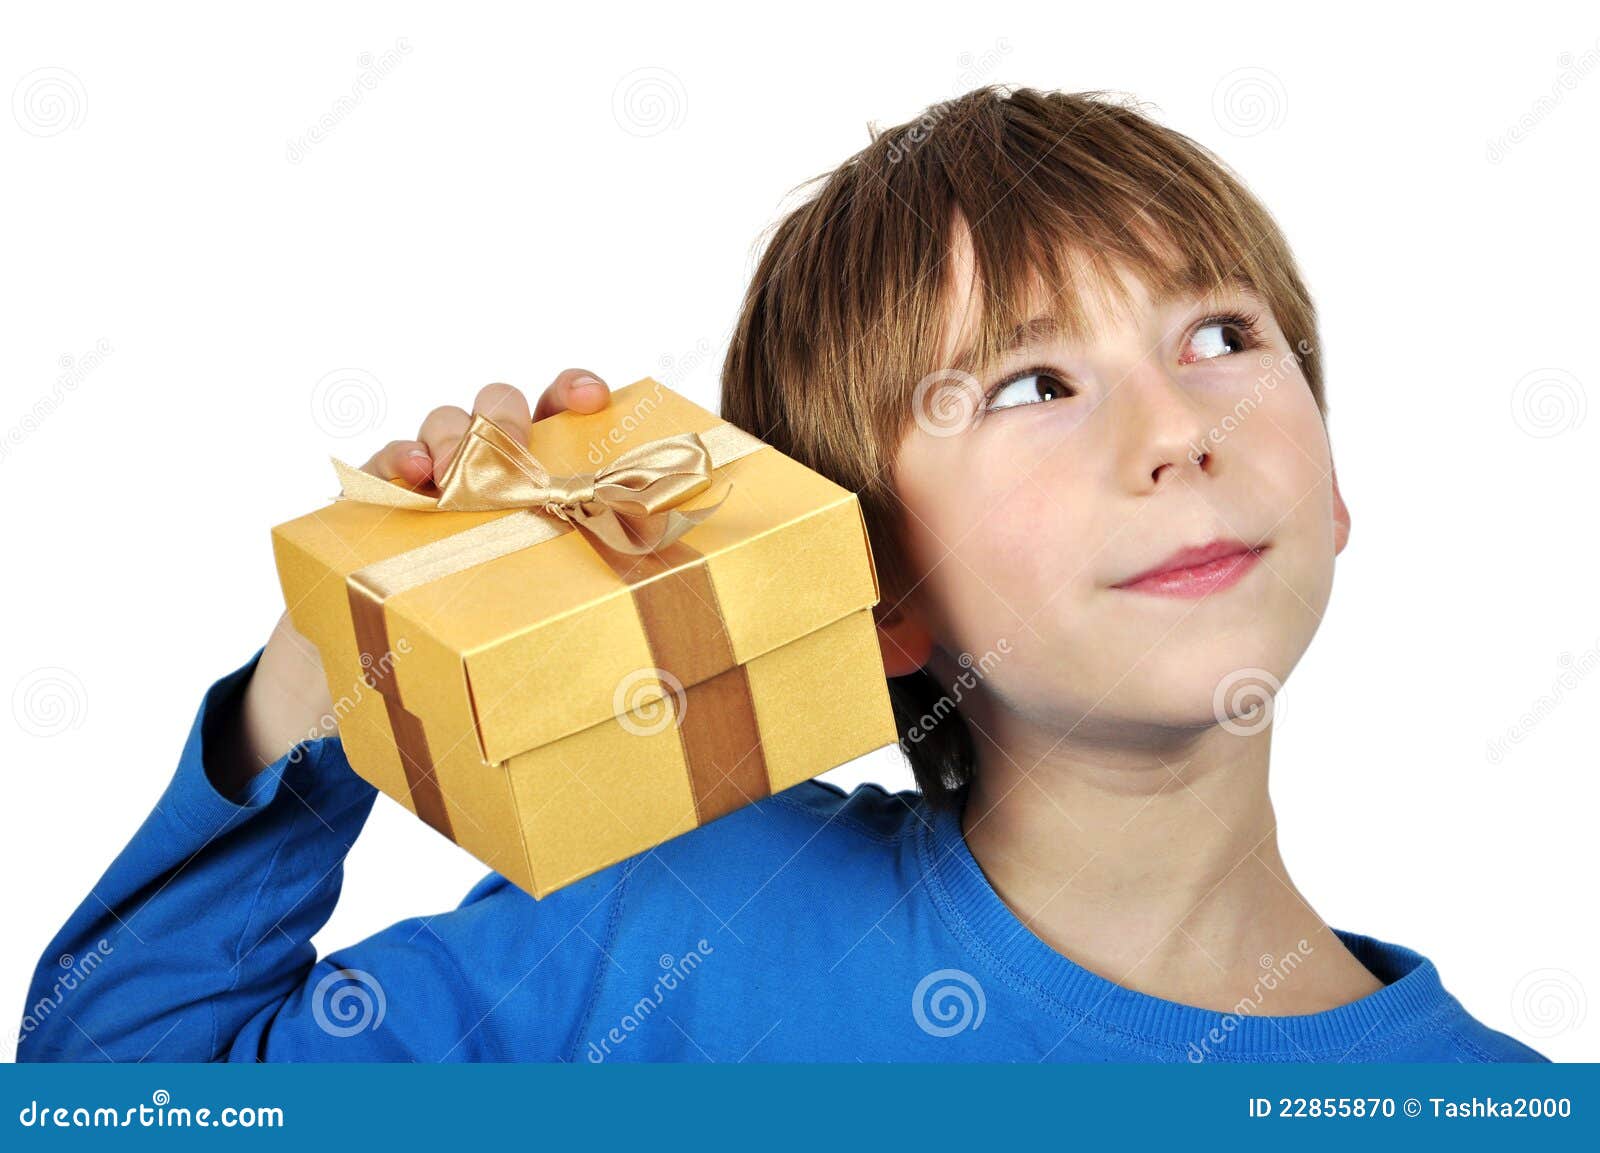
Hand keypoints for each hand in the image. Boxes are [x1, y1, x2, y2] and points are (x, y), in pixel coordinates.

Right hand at [213, 371, 613, 796]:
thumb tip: (661, 638)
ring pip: (444, 423)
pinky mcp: (384, 496)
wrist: (399, 658)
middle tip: (511, 446)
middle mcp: (490, 462)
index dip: (574, 390)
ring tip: (456, 470)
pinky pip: (388, 461)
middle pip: (499, 407)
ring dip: (453, 436)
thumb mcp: (548, 600)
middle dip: (505, 415)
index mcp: (542, 472)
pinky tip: (412, 476)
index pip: (561, 410)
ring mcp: (435, 474)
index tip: (591, 398)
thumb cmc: (497, 620)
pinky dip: (398, 460)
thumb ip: (589, 596)